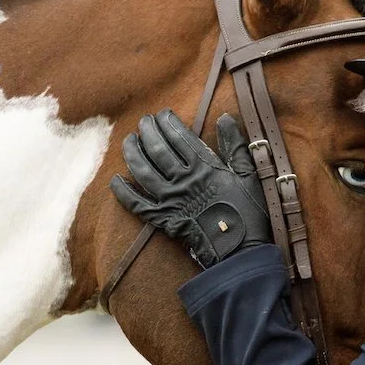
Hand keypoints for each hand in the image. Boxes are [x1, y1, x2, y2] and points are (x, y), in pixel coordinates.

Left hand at [111, 110, 272, 268]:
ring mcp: (170, 200)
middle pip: (157, 150)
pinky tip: (115, 180)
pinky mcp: (164, 219)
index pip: (179, 137)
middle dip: (147, 131)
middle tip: (143, 121)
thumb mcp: (249, 175)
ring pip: (143, 172)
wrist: (240, 251)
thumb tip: (225, 118)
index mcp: (204, 166)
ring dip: (132, 154)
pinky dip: (124, 193)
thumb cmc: (248, 212)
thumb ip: (235, 146)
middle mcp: (183, 180)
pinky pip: (137, 205)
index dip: (168, 123)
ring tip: (128, 141)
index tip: (162, 114)